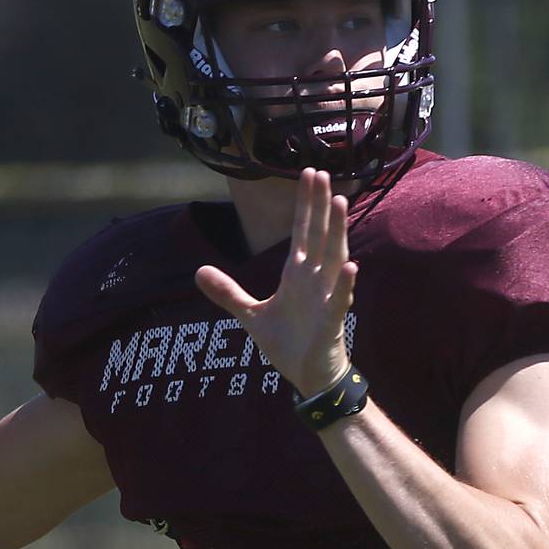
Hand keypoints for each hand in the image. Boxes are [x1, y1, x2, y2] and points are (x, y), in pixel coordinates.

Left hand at [195, 168, 355, 397]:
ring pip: (334, 258)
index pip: (303, 231)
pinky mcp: (331, 321)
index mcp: (298, 274)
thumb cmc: (288, 342)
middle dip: (320, 206)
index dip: (305, 203)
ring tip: (339, 204)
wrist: (307, 375)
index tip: (308, 173)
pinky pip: (339, 300)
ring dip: (337, 232)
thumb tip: (198, 271)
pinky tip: (350, 266)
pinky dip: (344, 284)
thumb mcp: (250, 315)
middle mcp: (315, 279)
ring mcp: (326, 297)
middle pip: (319, 235)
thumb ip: (228, 292)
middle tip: (322, 173)